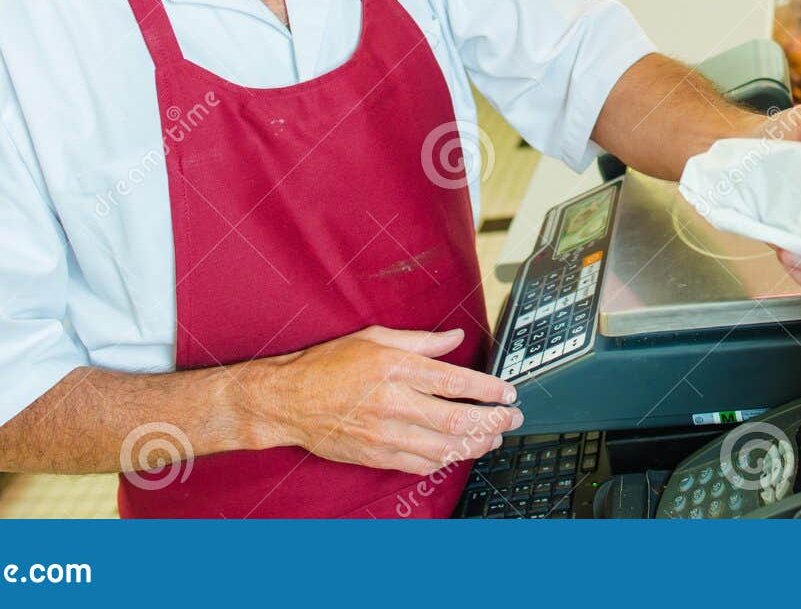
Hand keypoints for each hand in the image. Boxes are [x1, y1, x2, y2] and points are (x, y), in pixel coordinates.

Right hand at [255, 326, 521, 474]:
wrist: (289, 400)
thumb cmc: (328, 366)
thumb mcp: (375, 338)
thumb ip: (421, 341)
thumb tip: (456, 338)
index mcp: (395, 368)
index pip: (455, 382)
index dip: (488, 390)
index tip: (508, 392)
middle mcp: (393, 402)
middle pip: (456, 419)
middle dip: (492, 421)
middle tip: (511, 419)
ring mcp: (385, 433)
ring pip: (443, 447)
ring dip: (475, 445)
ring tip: (493, 438)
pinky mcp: (376, 455)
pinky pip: (420, 463)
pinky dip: (445, 460)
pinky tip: (458, 452)